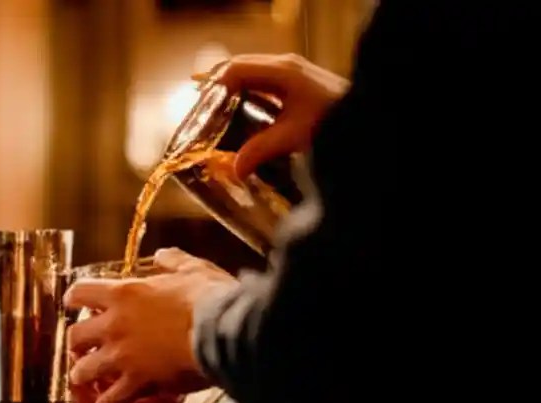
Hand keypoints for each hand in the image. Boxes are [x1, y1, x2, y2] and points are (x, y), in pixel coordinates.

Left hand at [64, 249, 236, 402]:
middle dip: (75, 342)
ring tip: (82, 377)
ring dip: (82, 374)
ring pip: (85, 370)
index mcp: (124, 294)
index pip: (81, 292)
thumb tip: (162, 256)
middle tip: (79, 346)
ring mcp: (123, 355)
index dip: (74, 298)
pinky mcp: (138, 380)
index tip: (73, 303)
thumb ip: (172, 262)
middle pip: (75, 335)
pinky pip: (113, 397)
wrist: (223, 330)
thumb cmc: (209, 297)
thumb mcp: (192, 269)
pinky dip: (106, 402)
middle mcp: (115, 324)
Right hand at [202, 54, 348, 177]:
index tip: (201, 106)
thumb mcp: (293, 137)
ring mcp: (293, 73)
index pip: (236, 69)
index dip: (214, 85)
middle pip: (241, 68)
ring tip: (219, 115)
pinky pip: (265, 83)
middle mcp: (286, 66)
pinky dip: (249, 95)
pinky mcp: (299, 83)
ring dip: (234, 91)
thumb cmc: (334, 122)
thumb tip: (234, 169)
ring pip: (252, 74)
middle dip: (219, 88)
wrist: (368, 120)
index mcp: (282, 72)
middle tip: (204, 112)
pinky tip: (244, 116)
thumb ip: (260, 150)